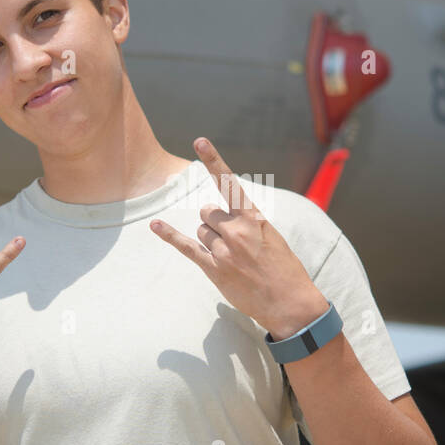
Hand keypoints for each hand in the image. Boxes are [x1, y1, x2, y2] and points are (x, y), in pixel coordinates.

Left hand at [150, 138, 326, 338]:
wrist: (290, 303)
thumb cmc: (284, 269)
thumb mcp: (272, 237)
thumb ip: (248, 223)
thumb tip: (222, 218)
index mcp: (255, 218)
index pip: (230, 183)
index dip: (213, 161)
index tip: (199, 141)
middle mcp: (237, 230)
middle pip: (208, 212)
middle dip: (215, 222)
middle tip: (233, 242)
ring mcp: (224, 250)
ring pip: (202, 230)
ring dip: (211, 239)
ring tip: (232, 258)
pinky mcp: (214, 268)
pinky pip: (187, 246)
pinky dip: (169, 235)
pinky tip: (155, 225)